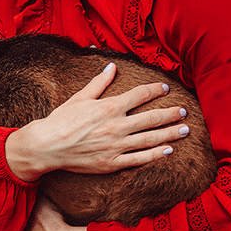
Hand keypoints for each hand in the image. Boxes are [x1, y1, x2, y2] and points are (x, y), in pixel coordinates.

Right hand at [6, 62, 188, 181]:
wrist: (46, 146)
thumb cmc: (60, 120)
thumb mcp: (79, 98)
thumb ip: (99, 83)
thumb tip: (112, 67)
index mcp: (109, 107)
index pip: (140, 95)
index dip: (155, 90)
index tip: (166, 88)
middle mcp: (116, 126)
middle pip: (152, 118)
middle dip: (170, 113)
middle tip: (184, 111)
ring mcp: (116, 146)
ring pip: (151, 138)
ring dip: (170, 133)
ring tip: (185, 129)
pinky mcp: (112, 163)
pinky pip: (139, 159)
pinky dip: (156, 154)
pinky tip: (168, 150)